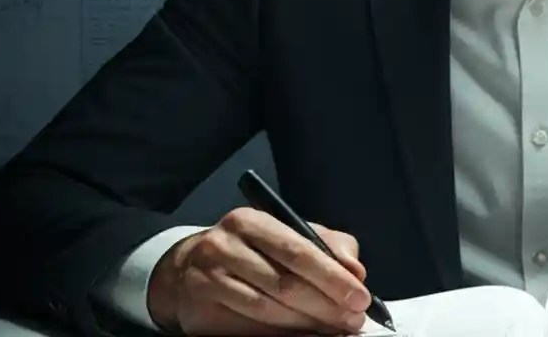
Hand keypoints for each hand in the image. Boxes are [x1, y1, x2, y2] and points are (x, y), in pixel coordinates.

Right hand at [148, 207, 370, 335]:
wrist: (186, 269)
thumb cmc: (251, 250)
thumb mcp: (287, 235)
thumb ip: (327, 246)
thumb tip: (356, 271)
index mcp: (250, 222)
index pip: (298, 250)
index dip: (332, 277)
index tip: (360, 298)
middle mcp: (223, 247)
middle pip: (284, 284)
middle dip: (326, 306)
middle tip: (353, 321)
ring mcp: (207, 281)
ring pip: (267, 310)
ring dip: (306, 326)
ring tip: (333, 331)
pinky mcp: (200, 313)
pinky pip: (248, 330)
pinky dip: (282, 336)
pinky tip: (304, 336)